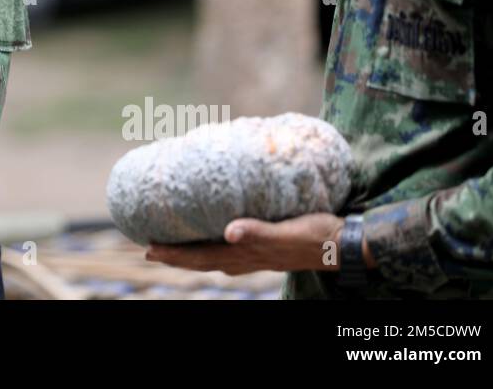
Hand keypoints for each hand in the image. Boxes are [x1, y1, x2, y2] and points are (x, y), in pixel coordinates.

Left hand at [145, 213, 352, 274]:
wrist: (344, 245)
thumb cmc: (316, 235)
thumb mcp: (287, 232)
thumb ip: (258, 232)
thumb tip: (229, 232)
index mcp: (246, 254)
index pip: (202, 256)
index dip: (175, 255)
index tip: (148, 249)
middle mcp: (247, 258)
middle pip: (202, 260)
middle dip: (175, 256)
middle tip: (149, 249)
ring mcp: (256, 256)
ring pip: (214, 258)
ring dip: (191, 254)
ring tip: (171, 247)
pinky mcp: (265, 248)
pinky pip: (230, 250)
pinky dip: (213, 246)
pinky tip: (214, 239)